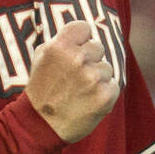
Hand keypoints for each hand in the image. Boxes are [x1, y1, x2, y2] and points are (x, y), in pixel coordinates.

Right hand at [25, 19, 119, 142]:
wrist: (41, 126)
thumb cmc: (41, 90)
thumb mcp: (41, 58)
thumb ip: (61, 41)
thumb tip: (82, 32)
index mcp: (60, 46)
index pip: (84, 27)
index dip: (80, 40)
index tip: (75, 52)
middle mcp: (77, 59)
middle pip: (98, 47)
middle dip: (89, 61)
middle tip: (74, 79)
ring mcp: (93, 78)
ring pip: (106, 68)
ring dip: (96, 79)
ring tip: (79, 93)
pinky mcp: (105, 96)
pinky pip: (114, 86)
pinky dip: (104, 94)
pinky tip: (88, 102)